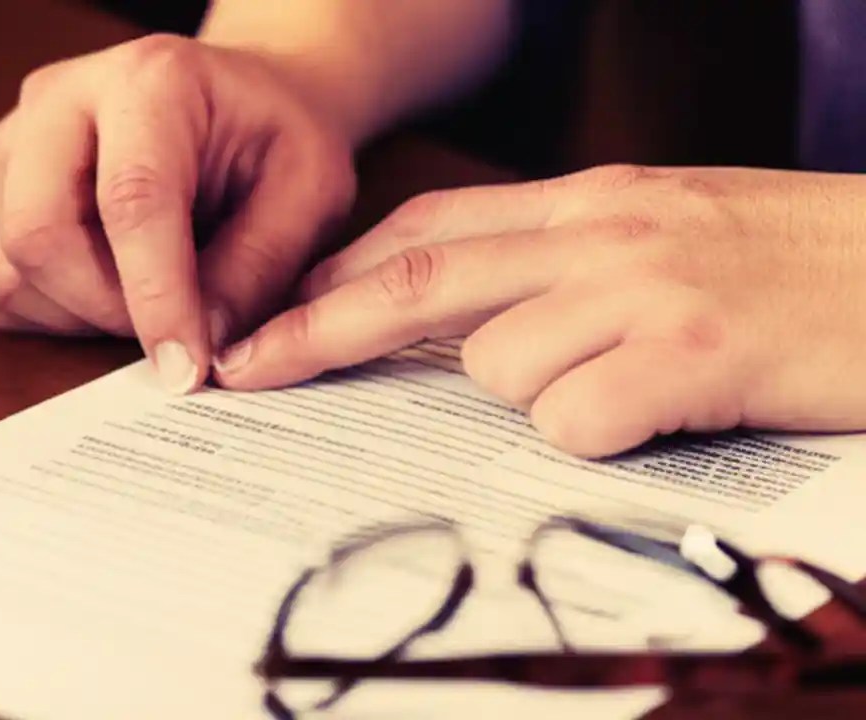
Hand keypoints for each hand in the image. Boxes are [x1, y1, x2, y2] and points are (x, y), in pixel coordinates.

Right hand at [0, 34, 355, 393]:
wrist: (235, 106)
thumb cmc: (274, 141)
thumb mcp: (310, 193)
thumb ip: (260, 267)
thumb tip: (203, 349)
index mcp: (150, 81)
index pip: (131, 199)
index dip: (156, 297)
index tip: (186, 368)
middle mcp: (60, 99)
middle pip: (38, 232)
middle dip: (106, 309)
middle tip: (172, 332)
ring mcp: (13, 143)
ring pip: (8, 268)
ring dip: (80, 317)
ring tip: (150, 301)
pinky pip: (0, 284)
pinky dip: (56, 314)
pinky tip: (113, 291)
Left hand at [213, 164, 865, 456]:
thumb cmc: (792, 263)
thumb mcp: (666, 230)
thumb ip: (564, 262)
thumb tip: (465, 326)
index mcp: (591, 200)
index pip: (429, 227)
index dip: (339, 272)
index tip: (275, 315)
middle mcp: (601, 234)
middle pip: (417, 282)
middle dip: (314, 330)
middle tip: (242, 369)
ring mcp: (644, 292)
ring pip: (499, 367)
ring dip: (532, 396)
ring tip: (628, 386)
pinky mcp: (694, 360)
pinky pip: (577, 421)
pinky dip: (595, 436)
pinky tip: (659, 418)